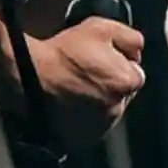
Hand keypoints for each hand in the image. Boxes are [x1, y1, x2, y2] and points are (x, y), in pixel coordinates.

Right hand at [30, 17, 145, 147]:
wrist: (30, 77)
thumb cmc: (65, 51)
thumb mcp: (102, 28)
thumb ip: (130, 38)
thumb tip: (137, 50)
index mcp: (128, 82)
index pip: (134, 71)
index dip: (118, 61)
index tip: (100, 56)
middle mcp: (119, 108)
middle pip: (121, 93)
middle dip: (110, 83)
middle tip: (86, 71)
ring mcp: (100, 127)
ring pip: (106, 110)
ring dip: (97, 100)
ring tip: (75, 86)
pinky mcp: (82, 138)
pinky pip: (89, 125)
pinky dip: (83, 116)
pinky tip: (69, 101)